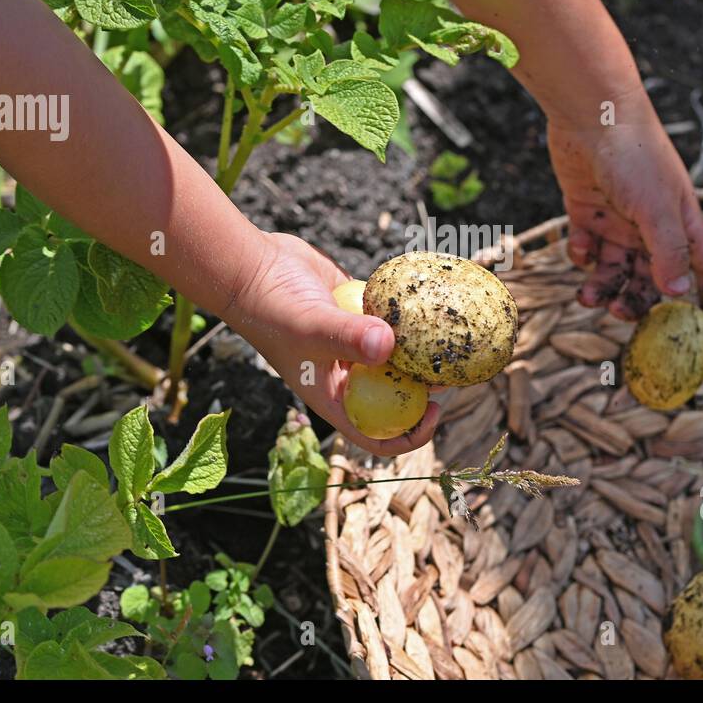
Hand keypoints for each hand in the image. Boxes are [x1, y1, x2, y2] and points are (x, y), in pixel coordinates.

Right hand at [226, 232, 441, 455]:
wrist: (251, 267)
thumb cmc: (271, 307)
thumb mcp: (310, 327)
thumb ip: (348, 336)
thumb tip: (390, 345)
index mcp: (333, 396)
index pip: (376, 434)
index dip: (409, 434)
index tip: (435, 410)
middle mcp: (346, 376)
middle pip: (395, 395)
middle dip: (425, 387)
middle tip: (452, 365)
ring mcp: (353, 345)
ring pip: (397, 356)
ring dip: (421, 350)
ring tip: (447, 334)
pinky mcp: (358, 313)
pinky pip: (392, 321)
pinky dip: (409, 316)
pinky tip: (429, 302)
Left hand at [547, 90, 702, 328]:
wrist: (591, 113)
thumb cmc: (634, 155)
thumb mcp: (657, 208)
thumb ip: (669, 251)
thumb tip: (680, 293)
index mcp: (681, 222)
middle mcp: (651, 225)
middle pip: (651, 277)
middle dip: (637, 300)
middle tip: (617, 313)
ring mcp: (618, 218)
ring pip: (614, 268)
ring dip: (602, 286)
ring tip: (586, 297)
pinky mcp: (586, 209)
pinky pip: (585, 247)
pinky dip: (581, 255)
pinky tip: (579, 248)